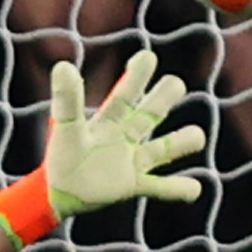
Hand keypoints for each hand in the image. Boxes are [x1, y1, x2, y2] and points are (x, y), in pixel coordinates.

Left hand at [45, 50, 205, 216]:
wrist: (54, 194)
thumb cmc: (60, 158)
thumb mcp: (66, 128)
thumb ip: (68, 100)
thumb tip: (63, 66)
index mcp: (108, 121)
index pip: (125, 95)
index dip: (137, 76)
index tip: (147, 56)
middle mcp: (124, 137)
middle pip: (150, 113)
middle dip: (163, 97)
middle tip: (175, 84)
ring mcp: (132, 161)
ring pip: (163, 148)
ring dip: (181, 142)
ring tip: (196, 136)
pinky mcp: (133, 185)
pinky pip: (160, 187)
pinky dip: (177, 188)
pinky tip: (195, 189)